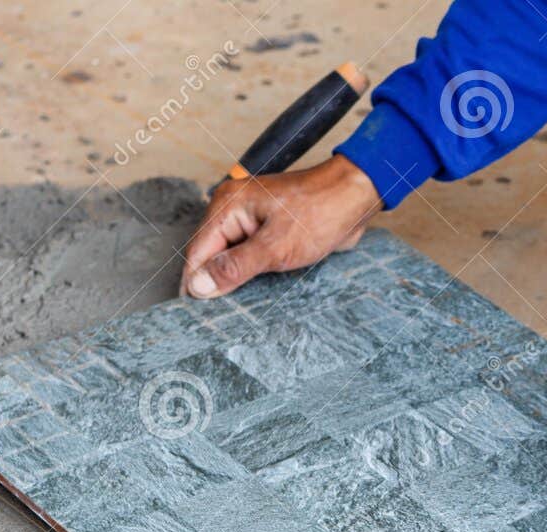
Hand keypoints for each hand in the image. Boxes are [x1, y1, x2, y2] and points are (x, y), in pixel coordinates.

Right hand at [181, 155, 381, 298]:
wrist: (355, 199)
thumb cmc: (320, 214)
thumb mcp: (276, 247)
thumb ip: (236, 267)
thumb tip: (198, 285)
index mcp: (228, 206)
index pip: (198, 251)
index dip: (194, 282)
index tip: (192, 314)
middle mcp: (233, 210)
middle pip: (210, 254)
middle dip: (211, 282)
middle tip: (213, 318)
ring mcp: (250, 220)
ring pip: (229, 257)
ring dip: (230, 280)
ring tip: (229, 310)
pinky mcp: (267, 230)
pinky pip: (248, 255)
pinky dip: (247, 273)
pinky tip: (250, 293)